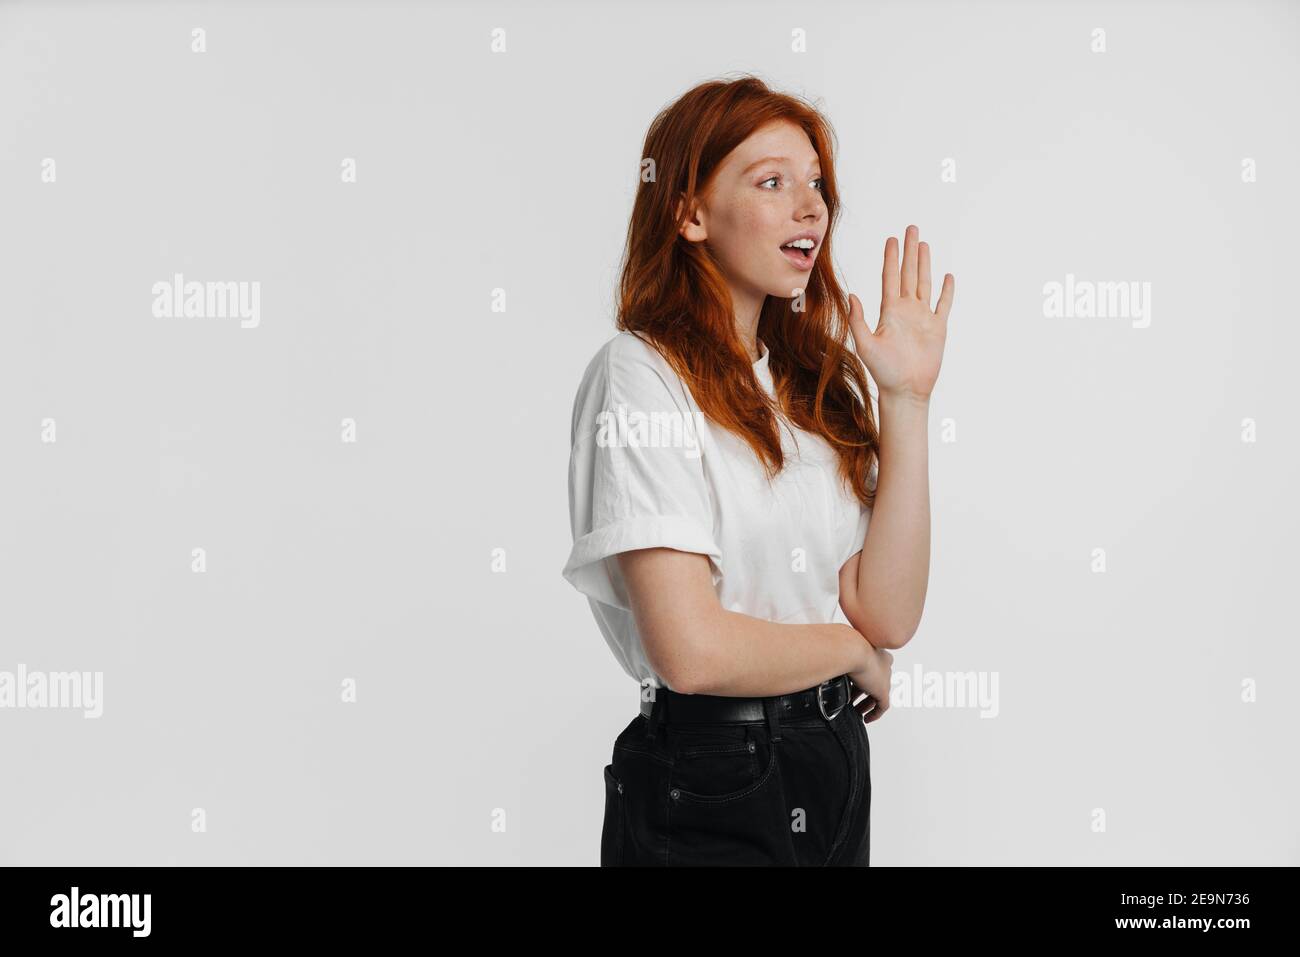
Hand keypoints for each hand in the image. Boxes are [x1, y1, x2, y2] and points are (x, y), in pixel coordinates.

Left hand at [847, 224, 953, 402]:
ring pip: (924, 283)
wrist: (905, 390)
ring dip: (924, 264)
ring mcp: (923, 318)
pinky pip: (944, 305)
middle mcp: (906, 310)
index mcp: (889, 312)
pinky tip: (947, 276)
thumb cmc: (883, 371)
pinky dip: (946, 291)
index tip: (892, 239)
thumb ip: (858, 320)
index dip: (891, 258)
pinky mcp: (938, 328)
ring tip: (924, 244)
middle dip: (909, 251)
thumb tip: (851, 295)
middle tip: (911, 229)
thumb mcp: (865, 344)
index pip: (890, 278)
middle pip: (908, 273)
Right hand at [848, 645, 892, 724]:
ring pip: (879, 695)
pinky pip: (882, 706)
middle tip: (853, 699)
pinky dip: (874, 714)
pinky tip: (867, 718)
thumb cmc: (845, 645)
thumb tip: (826, 660)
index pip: (874, 668)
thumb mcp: (844, 650)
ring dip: (867, 704)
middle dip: (864, 693)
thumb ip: (840, 656)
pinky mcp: (883, 691)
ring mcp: (885, 678)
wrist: (851, 649)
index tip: (855, 684)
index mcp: (878, 652)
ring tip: (857, 711)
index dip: (864, 677)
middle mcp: (884, 665)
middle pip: (876, 682)